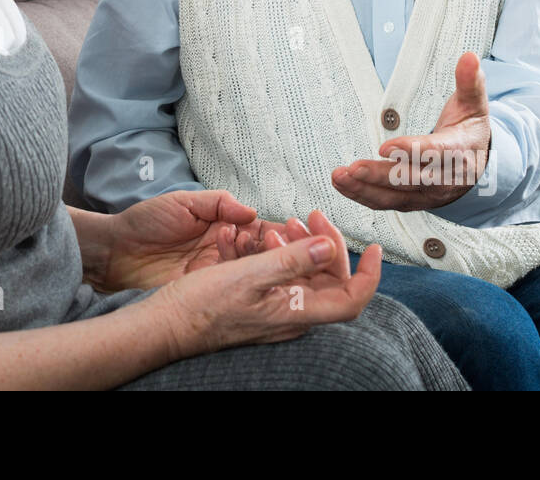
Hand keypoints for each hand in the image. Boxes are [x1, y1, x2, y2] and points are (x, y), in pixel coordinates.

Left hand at [100, 190, 295, 291]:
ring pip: (251, 272)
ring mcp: (215, 273)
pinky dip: (242, 282)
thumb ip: (217, 203)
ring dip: (258, 264)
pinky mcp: (204, 291)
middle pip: (263, 254)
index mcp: (223, 225)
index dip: (277, 231)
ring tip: (253, 252)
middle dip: (275, 250)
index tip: (291, 231)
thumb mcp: (182, 202)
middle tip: (277, 246)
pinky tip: (244, 276)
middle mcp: (224, 250)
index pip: (259, 229)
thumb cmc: (145, 221)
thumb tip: (250, 211)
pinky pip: (230, 288)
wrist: (114, 252)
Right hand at [150, 210, 383, 356]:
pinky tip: (260, 237)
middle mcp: (292, 316)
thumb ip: (292, 260)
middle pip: (329, 281)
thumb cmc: (203, 306)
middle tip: (311, 215)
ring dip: (301, 245)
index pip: (351, 299)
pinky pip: (282, 276)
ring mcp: (275, 311)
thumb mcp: (250, 276)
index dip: (369, 274)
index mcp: (297, 313)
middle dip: (327, 244)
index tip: (374, 247)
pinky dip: (279, 253)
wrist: (165, 325)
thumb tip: (329, 246)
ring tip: (282, 223)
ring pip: (305, 275)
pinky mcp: (259, 304)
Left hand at [332, 51, 490, 211]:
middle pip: (409, 180)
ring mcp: (427, 194)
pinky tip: (343, 185)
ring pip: (394, 196)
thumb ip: (470, 82)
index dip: (411, 151)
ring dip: (364, 189)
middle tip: (353, 168)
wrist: (480, 168)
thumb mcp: (474, 106)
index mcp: (458, 152)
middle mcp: (442, 179)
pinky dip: (363, 196)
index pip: (434, 154)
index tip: (387, 148)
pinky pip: (386, 203)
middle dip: (380, 175)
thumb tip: (469, 57)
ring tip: (340, 177)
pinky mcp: (412, 201)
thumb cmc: (470, 133)